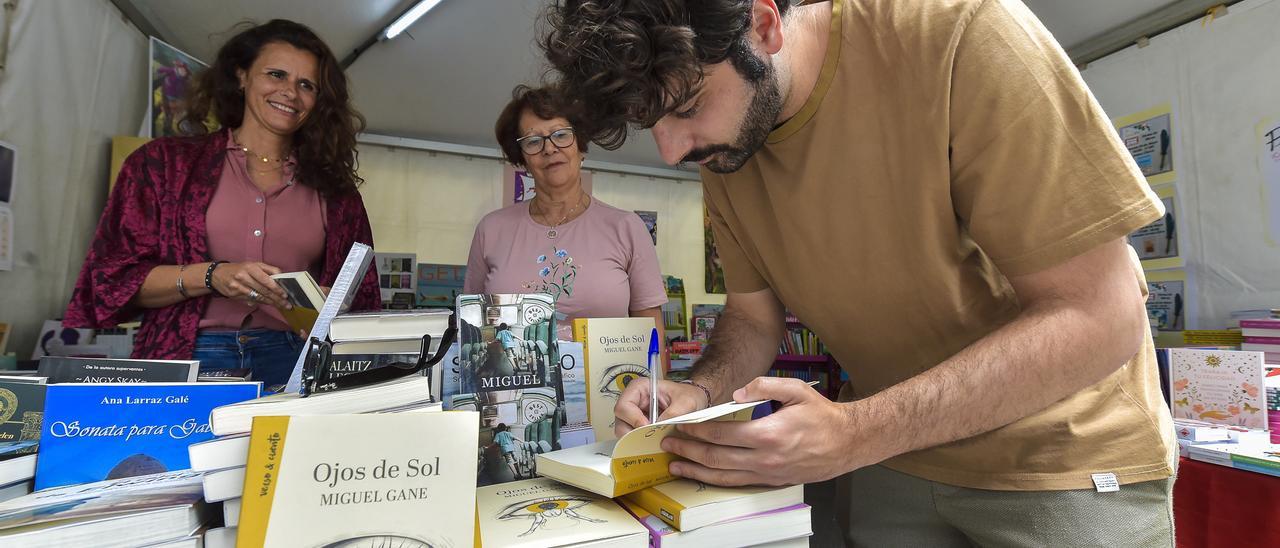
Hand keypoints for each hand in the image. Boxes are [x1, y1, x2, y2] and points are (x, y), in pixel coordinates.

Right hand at [210, 262, 290, 308]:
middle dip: (277, 298)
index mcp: (250, 268)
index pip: (266, 280)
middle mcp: (243, 277)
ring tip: (281, 306)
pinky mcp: (235, 296)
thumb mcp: (254, 264)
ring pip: (258, 297)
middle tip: (287, 304)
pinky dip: (261, 302)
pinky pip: (251, 300)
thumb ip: (269, 269)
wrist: (217, 274)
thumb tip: (281, 276)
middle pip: (263, 290)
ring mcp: (238, 287)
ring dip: (271, 302)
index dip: (276, 288)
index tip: (285, 294)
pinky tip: (269, 304)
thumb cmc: (239, 268)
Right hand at [613, 379, 706, 437]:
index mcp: (640, 388)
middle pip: (620, 421)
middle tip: (648, 440)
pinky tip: (653, 444)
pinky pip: (632, 436)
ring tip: (652, 443)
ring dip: (635, 439)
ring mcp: (635, 413)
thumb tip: (659, 427)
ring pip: (624, 431)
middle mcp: (633, 400)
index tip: (647, 428)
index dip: (633, 419)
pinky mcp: (639, 425)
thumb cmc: (689, 395)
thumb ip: (674, 413)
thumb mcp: (686, 402)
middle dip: (632, 433)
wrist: (695, 401)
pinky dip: (640, 443)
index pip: (624, 406)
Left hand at [661, 377, 865, 486]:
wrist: (847, 443)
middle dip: (688, 450)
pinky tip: (701, 475)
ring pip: (723, 475)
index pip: (722, 434)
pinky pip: (736, 482)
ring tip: (675, 464)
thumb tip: (737, 393)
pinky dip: (715, 480)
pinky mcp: (770, 481)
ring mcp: (767, 473)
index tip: (680, 425)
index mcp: (768, 434)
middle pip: (716, 457)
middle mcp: (764, 458)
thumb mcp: (796, 390)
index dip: (697, 430)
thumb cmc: (821, 415)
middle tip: (668, 444)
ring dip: (695, 470)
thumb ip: (765, 385)